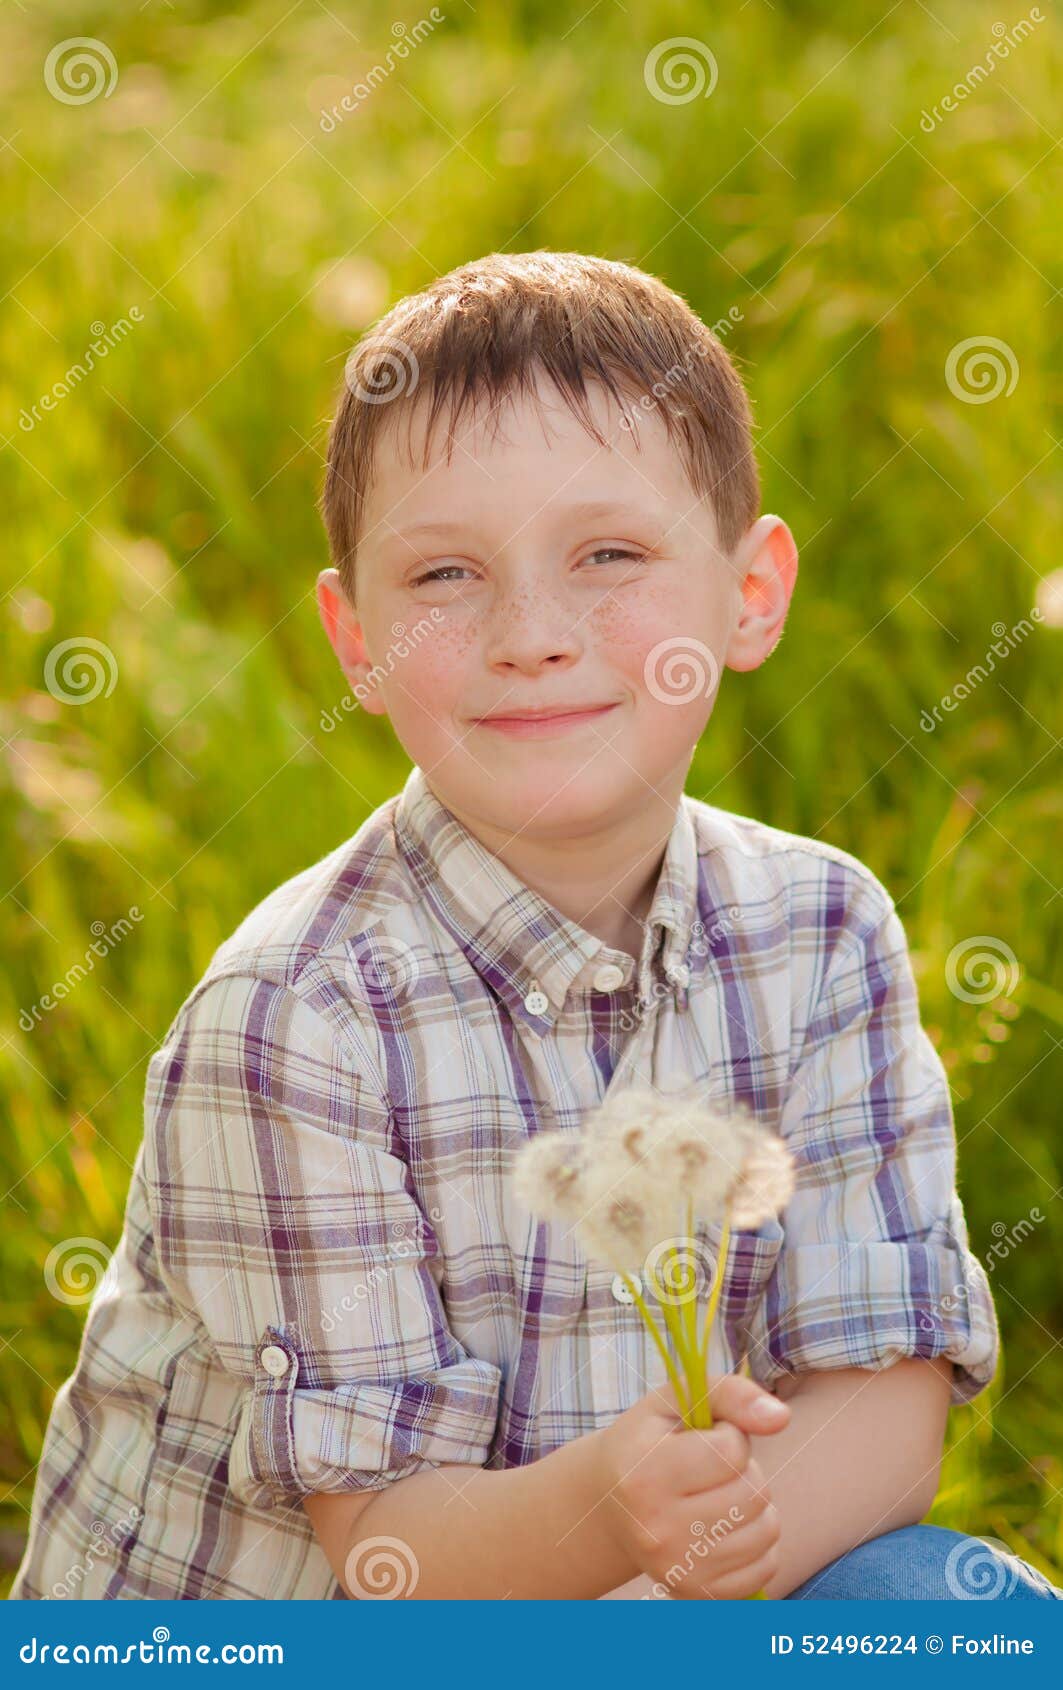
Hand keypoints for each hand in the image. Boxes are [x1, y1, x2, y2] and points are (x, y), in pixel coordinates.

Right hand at [591, 1373, 790, 1598]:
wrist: (609, 1505)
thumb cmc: (649, 1441)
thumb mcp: (675, 1400)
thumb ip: (730, 1392)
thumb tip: (782, 1416)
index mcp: (644, 1474)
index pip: (732, 1451)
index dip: (730, 1435)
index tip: (705, 1438)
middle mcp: (657, 1529)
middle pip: (754, 1492)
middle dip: (745, 1471)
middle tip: (712, 1469)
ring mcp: (678, 1568)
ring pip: (767, 1529)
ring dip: (756, 1505)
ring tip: (721, 1495)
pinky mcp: (697, 1594)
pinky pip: (767, 1566)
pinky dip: (759, 1541)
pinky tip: (727, 1527)